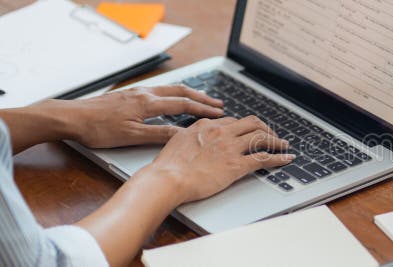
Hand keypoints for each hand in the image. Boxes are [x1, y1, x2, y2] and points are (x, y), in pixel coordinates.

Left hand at [66, 85, 224, 147]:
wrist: (71, 117)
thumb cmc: (98, 129)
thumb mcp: (132, 136)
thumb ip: (160, 134)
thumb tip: (185, 135)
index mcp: (148, 104)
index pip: (184, 104)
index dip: (203, 109)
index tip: (219, 113)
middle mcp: (145, 94)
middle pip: (180, 92)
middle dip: (201, 97)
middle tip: (218, 103)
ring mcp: (136, 92)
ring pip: (169, 89)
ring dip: (188, 94)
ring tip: (200, 98)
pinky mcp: (128, 95)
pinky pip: (158, 90)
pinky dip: (173, 93)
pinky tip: (171, 99)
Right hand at [137, 116, 294, 202]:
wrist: (167, 178)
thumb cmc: (168, 166)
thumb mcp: (178, 141)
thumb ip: (192, 136)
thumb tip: (196, 138)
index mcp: (206, 125)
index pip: (232, 121)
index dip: (244, 127)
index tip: (250, 131)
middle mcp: (221, 132)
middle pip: (252, 123)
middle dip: (265, 128)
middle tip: (271, 135)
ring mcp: (230, 148)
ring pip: (261, 137)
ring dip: (276, 140)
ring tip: (284, 144)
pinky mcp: (236, 165)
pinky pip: (264, 158)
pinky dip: (279, 157)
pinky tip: (286, 158)